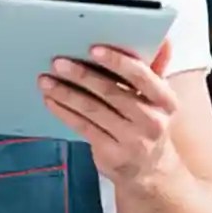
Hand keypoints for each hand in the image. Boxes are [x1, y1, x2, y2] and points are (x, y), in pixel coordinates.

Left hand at [39, 40, 179, 187]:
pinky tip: (50, 100)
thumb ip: (156, 69)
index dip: (117, 61)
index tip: (93, 48)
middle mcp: (152, 121)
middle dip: (82, 75)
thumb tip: (164, 40)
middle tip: (58, 62)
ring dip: (66, 93)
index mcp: (166, 101)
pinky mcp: (111, 154)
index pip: (142, 76)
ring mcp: (132, 140)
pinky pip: (83, 127)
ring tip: (46, 80)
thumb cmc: (149, 123)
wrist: (151, 172)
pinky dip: (64, 112)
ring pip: (93, 110)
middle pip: (112, 92)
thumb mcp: (158, 99)